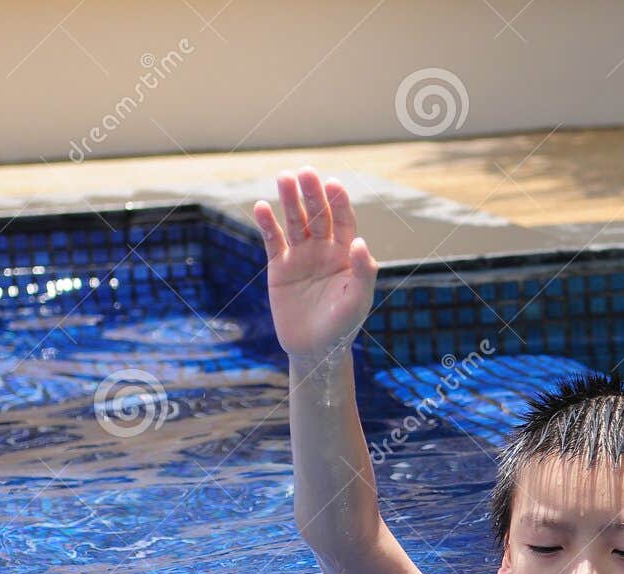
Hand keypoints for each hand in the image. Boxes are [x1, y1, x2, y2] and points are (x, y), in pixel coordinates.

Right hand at [252, 168, 378, 359]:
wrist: (315, 350)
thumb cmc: (343, 327)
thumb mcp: (357, 301)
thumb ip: (362, 271)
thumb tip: (359, 240)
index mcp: (346, 254)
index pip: (344, 220)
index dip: (339, 202)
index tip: (332, 185)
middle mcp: (324, 249)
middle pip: (318, 215)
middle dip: (312, 194)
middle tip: (305, 172)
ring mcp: (301, 256)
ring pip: (294, 222)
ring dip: (289, 201)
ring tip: (284, 178)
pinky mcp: (279, 267)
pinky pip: (273, 241)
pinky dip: (267, 224)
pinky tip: (261, 206)